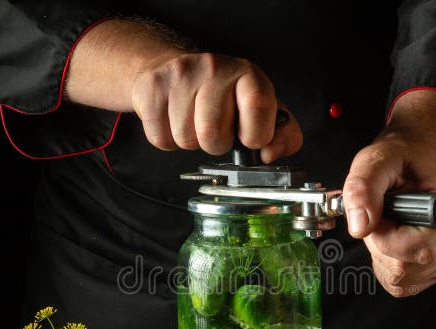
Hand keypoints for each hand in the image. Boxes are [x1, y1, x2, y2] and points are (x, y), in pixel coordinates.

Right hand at [65, 19, 301, 161]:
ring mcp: (180, 75)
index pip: (258, 106)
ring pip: (185, 139)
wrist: (172, 69)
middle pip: (213, 134)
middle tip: (216, 129)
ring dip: (191, 143)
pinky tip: (174, 121)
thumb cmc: (223, 98)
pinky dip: (168, 140)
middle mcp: (215, 67)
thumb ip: (283, 136)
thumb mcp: (262, 111)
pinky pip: (161, 139)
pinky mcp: (152, 87)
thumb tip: (270, 154)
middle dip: (216, 144)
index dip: (255, 135)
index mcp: (248, 74)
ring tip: (194, 122)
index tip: (249, 138)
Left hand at [342, 91, 435, 296]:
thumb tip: (360, 226)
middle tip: (380, 219)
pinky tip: (391, 243)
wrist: (412, 167)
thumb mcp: (375, 164)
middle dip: (379, 247)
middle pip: (407, 268)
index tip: (377, 217)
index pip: (416, 246)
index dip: (384, 236)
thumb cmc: (398, 162)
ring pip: (403, 280)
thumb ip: (363, 190)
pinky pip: (405, 285)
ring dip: (382, 257)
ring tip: (387, 227)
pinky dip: (388, 268)